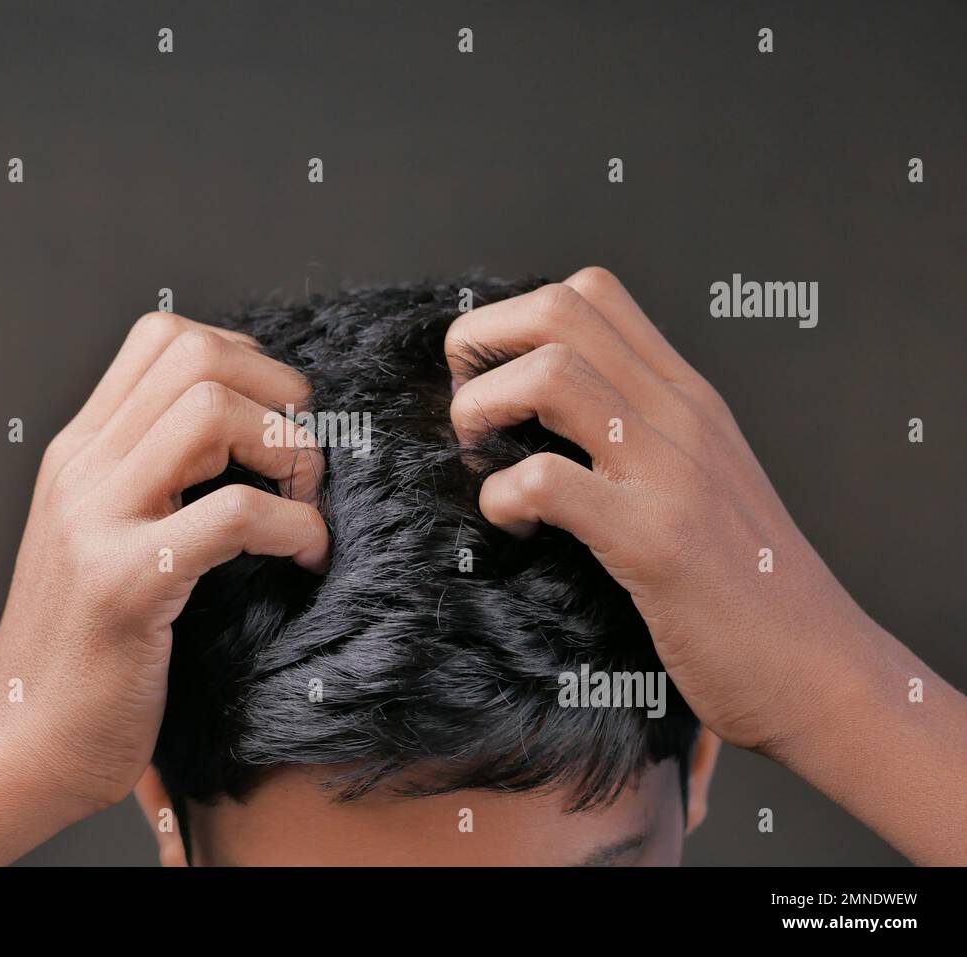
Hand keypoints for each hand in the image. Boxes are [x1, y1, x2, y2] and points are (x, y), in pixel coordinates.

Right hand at [0, 313, 327, 819]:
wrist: (19, 745)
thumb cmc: (82, 649)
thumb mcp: (102, 539)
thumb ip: (151, 479)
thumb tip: (245, 435)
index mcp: (79, 451)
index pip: (165, 337)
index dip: (246, 359)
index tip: (278, 421)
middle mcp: (81, 469)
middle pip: (196, 354)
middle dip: (279, 393)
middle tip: (304, 463)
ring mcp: (96, 521)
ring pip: (211, 410)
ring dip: (288, 449)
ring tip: (304, 505)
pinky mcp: (127, 584)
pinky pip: (236, 515)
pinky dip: (296, 527)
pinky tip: (306, 558)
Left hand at [446, 268, 874, 756]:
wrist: (822, 670)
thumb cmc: (750, 587)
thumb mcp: (703, 481)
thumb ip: (641, 437)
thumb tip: (546, 424)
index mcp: (687, 397)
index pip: (591, 293)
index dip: (514, 322)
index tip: (490, 380)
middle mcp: (681, 415)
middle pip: (559, 309)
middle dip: (481, 346)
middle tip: (466, 414)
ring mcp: (672, 472)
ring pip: (550, 372)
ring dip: (483, 410)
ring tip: (479, 459)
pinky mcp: (656, 541)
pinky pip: (546, 481)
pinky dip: (502, 498)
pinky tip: (515, 528)